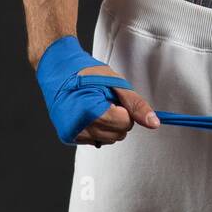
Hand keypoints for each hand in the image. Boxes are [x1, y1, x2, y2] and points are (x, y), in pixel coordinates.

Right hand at [35, 35, 160, 145]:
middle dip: (118, 118)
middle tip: (104, 100)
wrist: (57, 71)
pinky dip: (98, 128)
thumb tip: (154, 122)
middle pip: (119, 134)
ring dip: (109, 125)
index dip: (125, 109)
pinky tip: (88, 114)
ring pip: (109, 140)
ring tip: (95, 105)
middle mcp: (79, 127)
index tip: (114, 97)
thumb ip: (135, 104)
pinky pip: (96, 140)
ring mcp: (73, 134)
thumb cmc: (85, 72)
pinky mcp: (69, 137)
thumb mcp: (115, 82)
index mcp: (90, 111)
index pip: (126, 123)